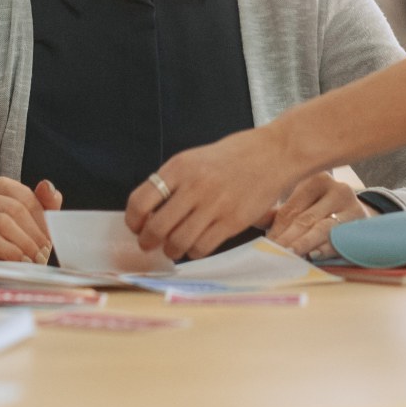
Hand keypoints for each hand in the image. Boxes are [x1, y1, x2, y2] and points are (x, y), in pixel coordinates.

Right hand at [0, 177, 62, 263]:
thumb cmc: (18, 241)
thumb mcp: (37, 221)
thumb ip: (47, 202)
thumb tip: (46, 185)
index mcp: (2, 187)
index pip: (25, 196)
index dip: (42, 219)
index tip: (50, 238)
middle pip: (15, 208)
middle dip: (34, 233)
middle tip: (43, 252)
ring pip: (2, 221)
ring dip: (24, 242)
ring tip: (33, 258)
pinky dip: (9, 251)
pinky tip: (19, 260)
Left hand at [126, 127, 305, 259]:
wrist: (272, 153)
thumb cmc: (234, 156)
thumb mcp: (195, 158)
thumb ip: (173, 181)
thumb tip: (148, 211)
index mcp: (179, 167)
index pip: (140, 201)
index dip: (133, 221)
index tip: (136, 227)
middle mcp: (194, 186)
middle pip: (156, 227)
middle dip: (148, 242)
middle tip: (150, 244)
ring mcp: (214, 205)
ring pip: (177, 242)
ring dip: (170, 250)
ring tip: (173, 247)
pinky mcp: (232, 221)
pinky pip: (202, 248)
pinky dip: (193, 252)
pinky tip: (196, 245)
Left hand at [265, 174, 372, 257]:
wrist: (361, 218)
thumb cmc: (324, 212)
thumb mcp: (305, 206)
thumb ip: (280, 213)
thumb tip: (249, 216)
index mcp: (316, 180)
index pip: (291, 209)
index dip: (277, 229)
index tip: (265, 245)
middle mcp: (336, 190)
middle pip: (305, 219)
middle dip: (287, 239)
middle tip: (272, 254)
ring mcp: (352, 206)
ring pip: (323, 228)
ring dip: (304, 244)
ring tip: (289, 255)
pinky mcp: (362, 224)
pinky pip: (341, 239)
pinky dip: (326, 249)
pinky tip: (314, 256)